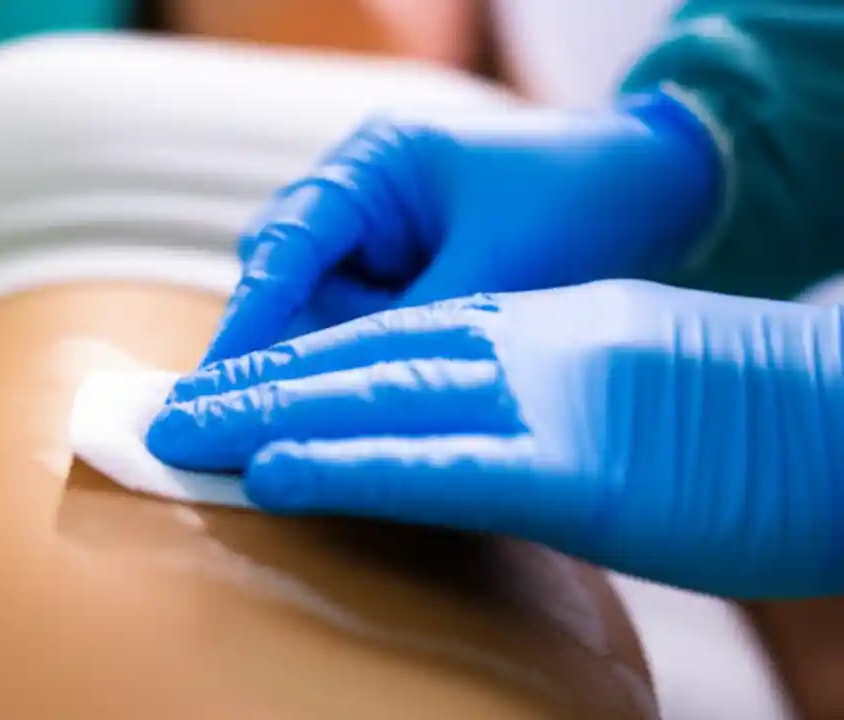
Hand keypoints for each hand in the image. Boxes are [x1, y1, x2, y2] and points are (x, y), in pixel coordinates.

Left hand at [149, 280, 843, 597]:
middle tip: (164, 411)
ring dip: (268, 414)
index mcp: (532, 334)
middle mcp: (519, 351)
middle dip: (254, 384)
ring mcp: (542, 401)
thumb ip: (539, 406)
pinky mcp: (571, 466)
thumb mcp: (620, 393)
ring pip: (376, 397)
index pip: (390, 343)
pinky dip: (347, 462)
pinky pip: (438, 462)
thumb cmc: (745, 418)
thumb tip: (483, 438)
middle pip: (360, 360)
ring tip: (181, 432)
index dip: (298, 364)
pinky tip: (273, 467)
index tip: (227, 391)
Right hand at [202, 90, 720, 363]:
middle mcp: (361, 194)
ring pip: (319, 305)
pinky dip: (369, 354)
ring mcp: (381, 233)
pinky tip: (391, 387)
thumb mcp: (492, 272)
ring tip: (372, 388)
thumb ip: (407, 329)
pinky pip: (362, 319)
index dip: (250, 318)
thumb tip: (336, 395)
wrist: (658, 186)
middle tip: (283, 406)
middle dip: (289, 338)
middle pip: (283, 275)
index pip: (286, 245)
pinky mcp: (405, 269)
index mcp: (372, 165)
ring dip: (337, 351)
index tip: (220, 384)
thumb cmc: (579, 203)